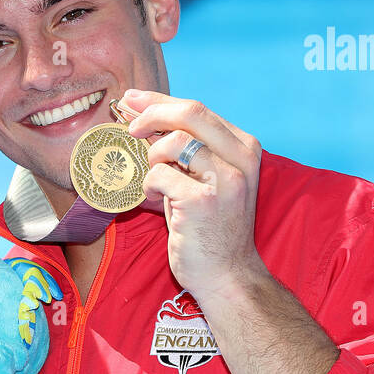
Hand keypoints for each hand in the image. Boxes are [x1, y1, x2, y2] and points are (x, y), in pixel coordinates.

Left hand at [122, 89, 266, 301]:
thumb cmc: (208, 227)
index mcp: (243, 147)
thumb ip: (183, 148)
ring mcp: (225, 179)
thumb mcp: (203, 178)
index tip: (132, 99)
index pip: (197, 109)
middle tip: (130, 127)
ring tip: (154, 180)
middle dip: (151, 113)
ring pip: (173, 141)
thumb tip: (140, 115)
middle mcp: (240, 159)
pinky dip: (148, 185)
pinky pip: (159, 175)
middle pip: (190, 112)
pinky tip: (155, 199)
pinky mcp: (203, 201)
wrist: (226, 274)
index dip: (159, 100)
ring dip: (151, 158)